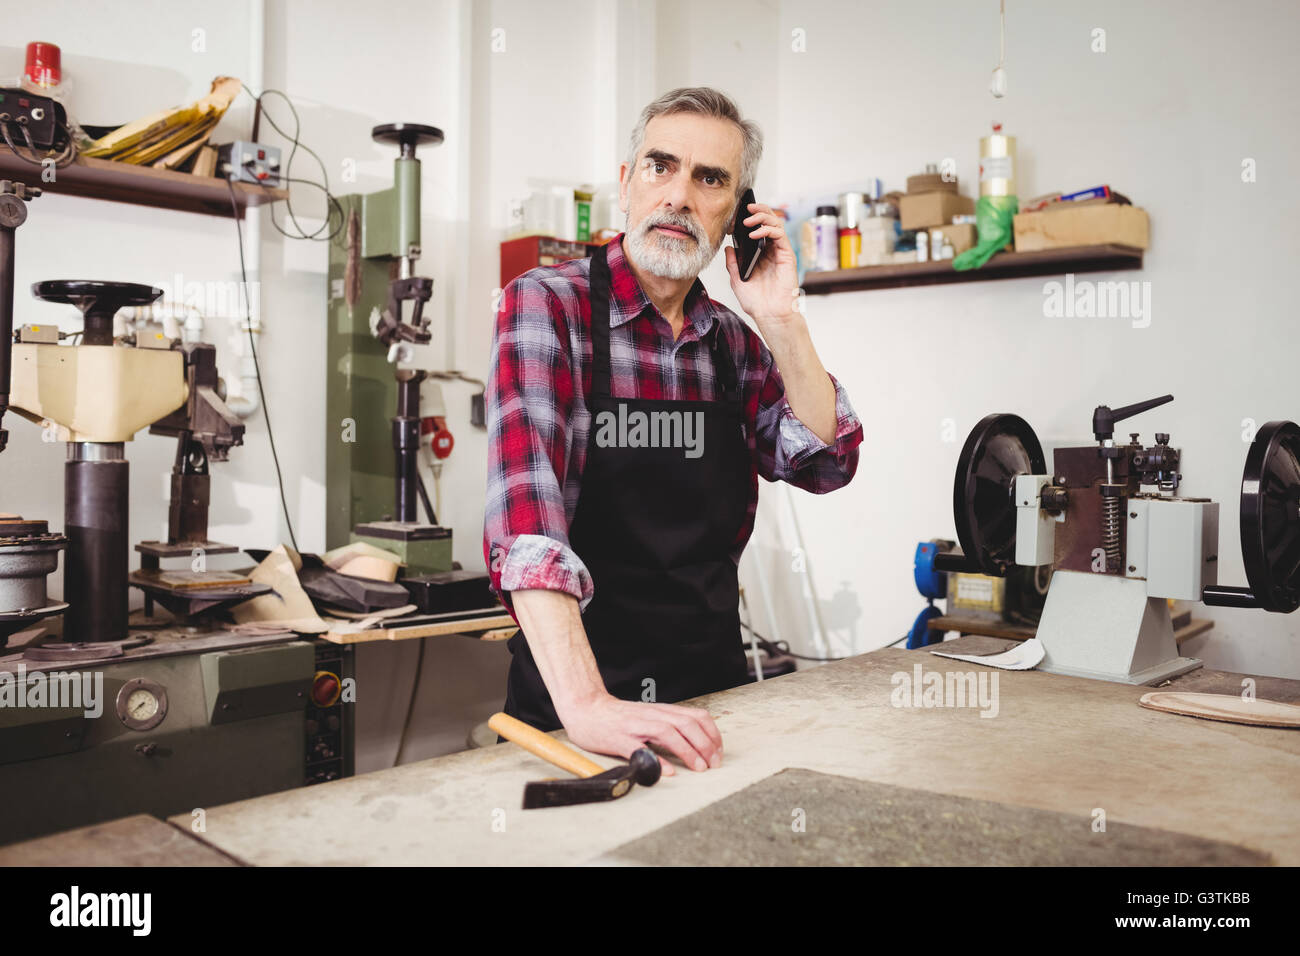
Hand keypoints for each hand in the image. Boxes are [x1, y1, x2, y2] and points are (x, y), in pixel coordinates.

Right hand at [557, 693, 723, 776]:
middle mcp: (652, 716)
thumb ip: (669, 726)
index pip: (696, 716)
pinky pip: (639, 748)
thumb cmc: (618, 717)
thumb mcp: (649, 716)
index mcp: (661, 711)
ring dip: (688, 751)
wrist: (586, 709)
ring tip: (698, 767)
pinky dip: (656, 759)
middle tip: (713, 763)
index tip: (718, 752)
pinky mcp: (619, 739)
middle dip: (705, 744)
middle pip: (687, 724)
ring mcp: (635, 726)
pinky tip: (667, 770)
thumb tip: (694, 743)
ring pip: (668, 733)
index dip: (712, 734)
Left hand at [725, 201, 799, 329]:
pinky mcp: (787, 255)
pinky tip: (755, 234)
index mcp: (760, 254)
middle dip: (758, 210)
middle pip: (768, 221)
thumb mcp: (737, 280)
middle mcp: (771, 250)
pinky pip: (780, 235)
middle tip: (746, 207)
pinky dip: (768, 230)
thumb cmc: (756, 302)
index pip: (757, 228)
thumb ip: (732, 263)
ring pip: (776, 223)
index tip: (736, 214)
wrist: (769, 314)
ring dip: (762, 217)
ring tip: (748, 220)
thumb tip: (728, 247)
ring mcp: (780, 252)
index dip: (749, 218)